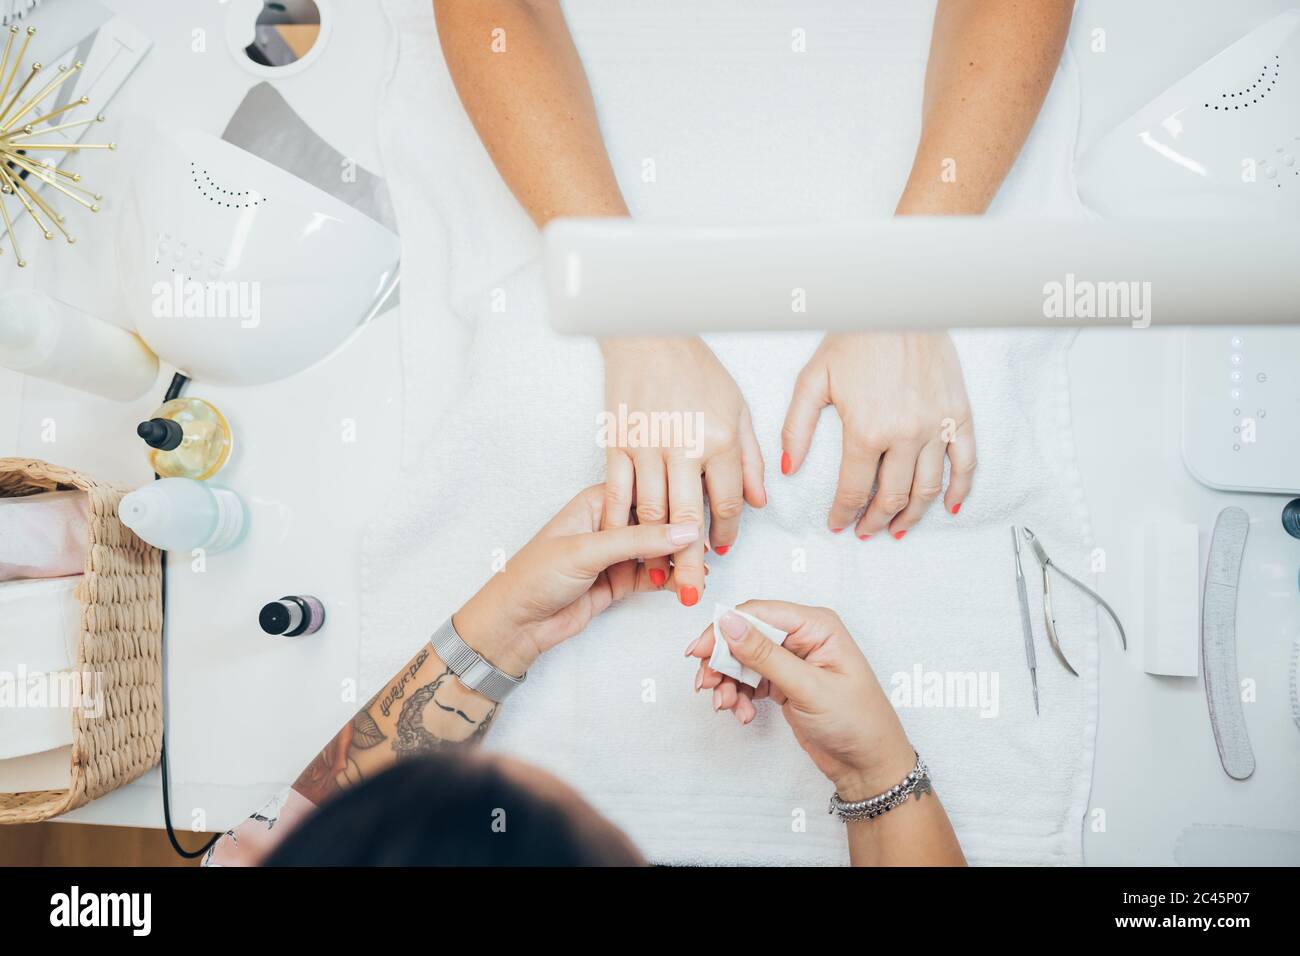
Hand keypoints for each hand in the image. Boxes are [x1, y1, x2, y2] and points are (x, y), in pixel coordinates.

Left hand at [455, 485, 697, 675]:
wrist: (515, 624)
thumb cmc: (534, 576)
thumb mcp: (586, 551)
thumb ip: (637, 540)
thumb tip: (683, 531)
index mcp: (598, 501)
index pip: (647, 493)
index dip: (675, 502)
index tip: (703, 511)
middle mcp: (610, 523)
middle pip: (657, 524)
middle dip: (681, 536)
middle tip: (708, 546)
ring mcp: (616, 553)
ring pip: (659, 551)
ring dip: (680, 561)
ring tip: (703, 570)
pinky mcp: (620, 580)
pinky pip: (654, 575)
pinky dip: (671, 579)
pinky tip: (689, 583)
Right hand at [601, 337, 765, 605]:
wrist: (648, 334)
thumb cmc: (696, 368)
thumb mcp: (738, 408)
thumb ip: (750, 458)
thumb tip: (759, 502)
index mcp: (721, 438)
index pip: (726, 502)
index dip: (726, 534)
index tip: (723, 553)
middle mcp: (685, 447)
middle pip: (688, 520)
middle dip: (690, 564)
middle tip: (692, 596)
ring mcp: (647, 447)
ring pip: (651, 513)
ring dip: (654, 551)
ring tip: (659, 578)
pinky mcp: (616, 444)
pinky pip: (617, 492)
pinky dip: (620, 523)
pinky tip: (624, 544)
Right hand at [685, 601, 914, 799]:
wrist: (868, 765)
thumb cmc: (857, 722)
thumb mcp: (808, 687)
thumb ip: (765, 655)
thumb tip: (729, 622)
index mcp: (816, 625)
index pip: (758, 612)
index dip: (724, 629)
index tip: (699, 652)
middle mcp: (802, 637)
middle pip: (745, 635)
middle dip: (722, 661)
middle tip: (706, 685)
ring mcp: (792, 660)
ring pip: (742, 660)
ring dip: (728, 682)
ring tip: (727, 706)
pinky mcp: (784, 681)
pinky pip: (749, 680)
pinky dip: (739, 696)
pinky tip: (743, 714)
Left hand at [781, 332, 974, 539]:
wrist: (899, 304)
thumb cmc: (854, 337)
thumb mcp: (813, 379)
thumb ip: (797, 427)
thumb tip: (788, 468)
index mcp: (866, 430)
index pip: (853, 490)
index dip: (843, 514)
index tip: (837, 525)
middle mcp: (904, 435)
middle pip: (891, 497)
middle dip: (875, 522)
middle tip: (866, 532)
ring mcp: (936, 427)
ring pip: (927, 489)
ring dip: (912, 515)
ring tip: (898, 528)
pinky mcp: (959, 415)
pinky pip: (965, 463)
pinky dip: (959, 491)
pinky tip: (948, 509)